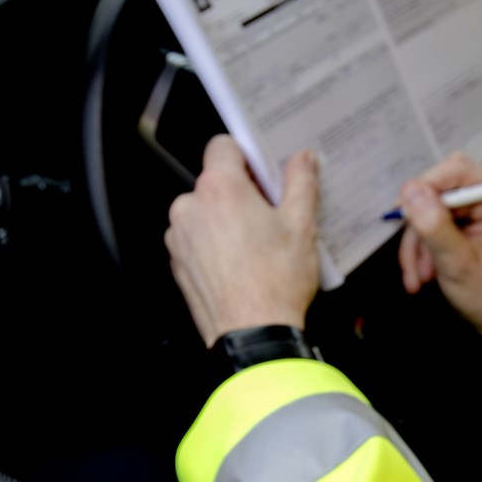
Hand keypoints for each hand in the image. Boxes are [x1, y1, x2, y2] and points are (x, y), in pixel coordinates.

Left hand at [165, 135, 319, 346]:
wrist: (254, 335)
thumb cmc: (274, 286)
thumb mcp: (301, 226)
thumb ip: (301, 183)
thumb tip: (302, 160)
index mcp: (220, 189)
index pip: (223, 146)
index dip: (247, 155)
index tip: (264, 170)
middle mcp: (191, 208)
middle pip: (216, 182)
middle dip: (242, 193)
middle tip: (272, 215)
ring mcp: (180, 237)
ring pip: (206, 211)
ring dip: (227, 219)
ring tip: (258, 245)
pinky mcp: (178, 262)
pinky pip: (197, 239)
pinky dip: (216, 244)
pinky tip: (242, 262)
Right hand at [396, 153, 481, 371]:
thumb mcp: (459, 265)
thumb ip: (435, 227)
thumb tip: (411, 192)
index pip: (459, 170)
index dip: (426, 186)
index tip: (404, 209)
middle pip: (441, 188)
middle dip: (421, 226)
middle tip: (412, 256)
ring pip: (433, 207)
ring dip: (420, 241)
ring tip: (420, 275)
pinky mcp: (473, 217)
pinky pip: (437, 219)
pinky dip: (425, 245)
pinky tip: (425, 271)